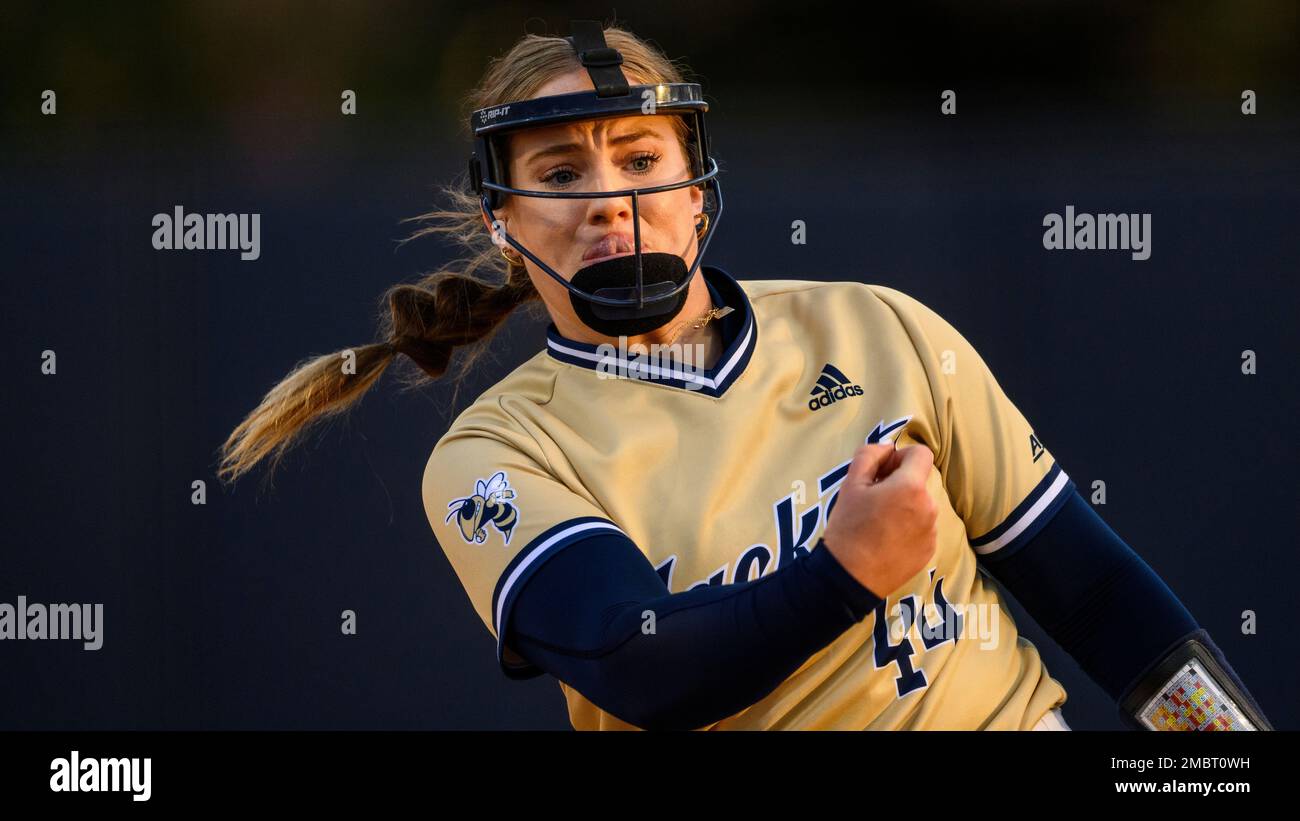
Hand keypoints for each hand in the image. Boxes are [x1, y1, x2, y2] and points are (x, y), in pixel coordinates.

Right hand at [820, 443, 938, 597]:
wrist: (850, 577)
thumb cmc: (848, 527)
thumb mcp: (850, 484)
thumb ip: (870, 455)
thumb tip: (887, 448)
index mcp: (911, 487)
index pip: (921, 454)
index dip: (901, 456)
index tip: (883, 471)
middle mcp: (929, 507)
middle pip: (919, 481)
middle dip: (900, 483)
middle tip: (873, 499)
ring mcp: (931, 531)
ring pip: (921, 505)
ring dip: (904, 506)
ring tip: (878, 522)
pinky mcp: (929, 550)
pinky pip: (922, 527)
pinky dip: (908, 527)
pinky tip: (886, 539)